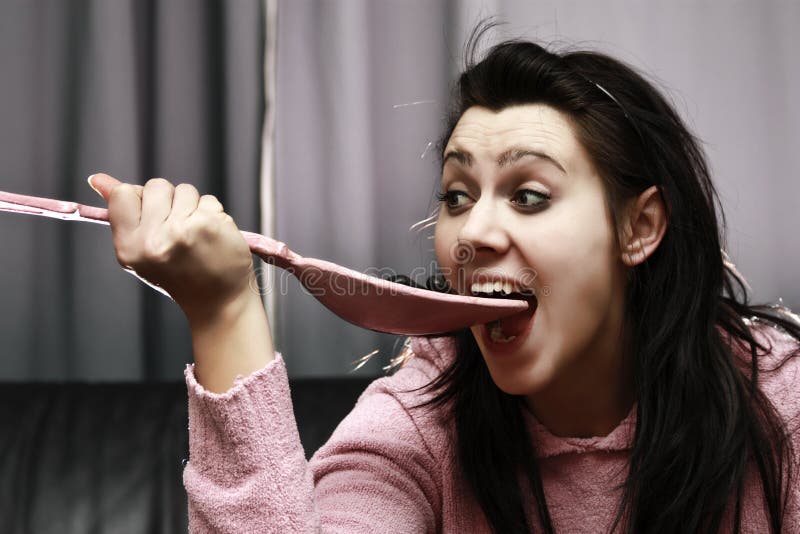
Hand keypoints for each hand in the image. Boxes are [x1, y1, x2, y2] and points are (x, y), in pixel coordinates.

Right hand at [88, 173, 253, 322]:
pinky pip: (208, 199)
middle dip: (169, 200)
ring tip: (196, 234)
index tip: (152, 213)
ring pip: (184, 190)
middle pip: (155, 186)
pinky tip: (213, 236)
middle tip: (177, 229)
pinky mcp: (209, 225)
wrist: (218, 300)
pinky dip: (213, 213)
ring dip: (192, 206)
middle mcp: (152, 240)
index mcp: (129, 247)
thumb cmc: (179, 273)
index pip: (122, 194)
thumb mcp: (142, 250)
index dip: (140, 198)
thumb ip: (123, 214)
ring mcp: (182, 230)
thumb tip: (99, 179)